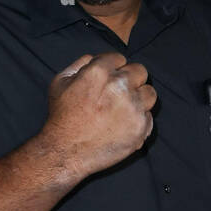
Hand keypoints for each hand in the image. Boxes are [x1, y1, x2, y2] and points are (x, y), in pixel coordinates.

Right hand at [41, 52, 156, 180]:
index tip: (107, 82)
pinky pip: (149, 117)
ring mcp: (132, 107)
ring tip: (123, 110)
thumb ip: (80, 64)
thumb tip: (95, 58)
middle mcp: (119, 86)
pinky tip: (122, 126)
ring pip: (150, 93)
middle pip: (140, 72)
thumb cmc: (61, 117)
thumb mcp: (60, 82)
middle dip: (130, 80)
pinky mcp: (140, 127)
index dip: (113, 69)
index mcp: (99, 71)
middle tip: (117, 95)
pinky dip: (138, 121)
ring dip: (139, 99)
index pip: (119, 58)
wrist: (66, 152)